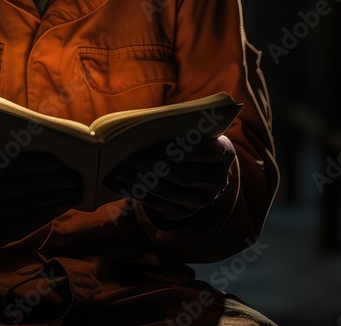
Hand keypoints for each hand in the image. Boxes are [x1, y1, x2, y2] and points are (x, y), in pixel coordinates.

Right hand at [0, 151, 82, 247]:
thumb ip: (8, 159)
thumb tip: (51, 159)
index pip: (15, 167)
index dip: (42, 165)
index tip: (63, 164)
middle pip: (27, 189)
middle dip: (58, 183)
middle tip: (77, 179)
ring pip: (32, 208)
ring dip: (59, 200)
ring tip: (76, 192)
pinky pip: (29, 224)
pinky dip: (49, 214)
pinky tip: (62, 205)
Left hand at [103, 134, 235, 221]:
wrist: (202, 168)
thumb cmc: (191, 141)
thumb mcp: (194, 131)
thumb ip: (179, 128)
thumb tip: (144, 127)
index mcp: (224, 154)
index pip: (201, 151)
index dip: (175, 149)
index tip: (150, 143)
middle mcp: (217, 181)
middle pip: (180, 175)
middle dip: (152, 166)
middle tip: (128, 158)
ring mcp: (201, 201)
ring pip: (165, 191)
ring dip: (137, 181)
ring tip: (117, 170)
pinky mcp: (184, 212)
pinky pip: (156, 204)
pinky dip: (135, 193)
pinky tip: (118, 183)